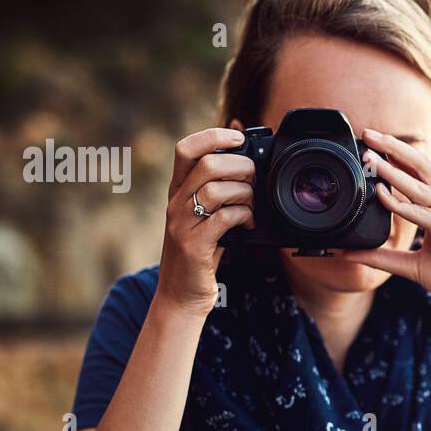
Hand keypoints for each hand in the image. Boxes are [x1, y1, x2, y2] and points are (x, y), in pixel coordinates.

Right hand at [156, 128, 255, 315]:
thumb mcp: (204, 216)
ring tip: (252, 206)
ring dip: (245, 194)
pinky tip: (249, 224)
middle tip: (254, 181)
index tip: (239, 137)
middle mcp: (175, 203)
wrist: (180, 295)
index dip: (213, 135)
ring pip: (216, 189)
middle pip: (207, 164)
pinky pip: (224, 218)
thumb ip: (219, 191)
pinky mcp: (193, 246)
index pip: (186, 148)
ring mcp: (182, 224)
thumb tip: (246, 161)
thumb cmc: (200, 253)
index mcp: (178, 191)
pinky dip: (243, 216)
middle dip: (241, 167)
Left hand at [341, 128, 430, 330]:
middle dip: (394, 147)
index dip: (398, 155)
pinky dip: (400, 203)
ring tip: (369, 157)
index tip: (373, 143)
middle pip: (423, 166)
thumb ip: (384, 257)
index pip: (423, 172)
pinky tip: (381, 194)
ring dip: (392, 170)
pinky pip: (423, 213)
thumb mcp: (413, 267)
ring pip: (421, 185)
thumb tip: (350, 253)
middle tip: (367, 133)